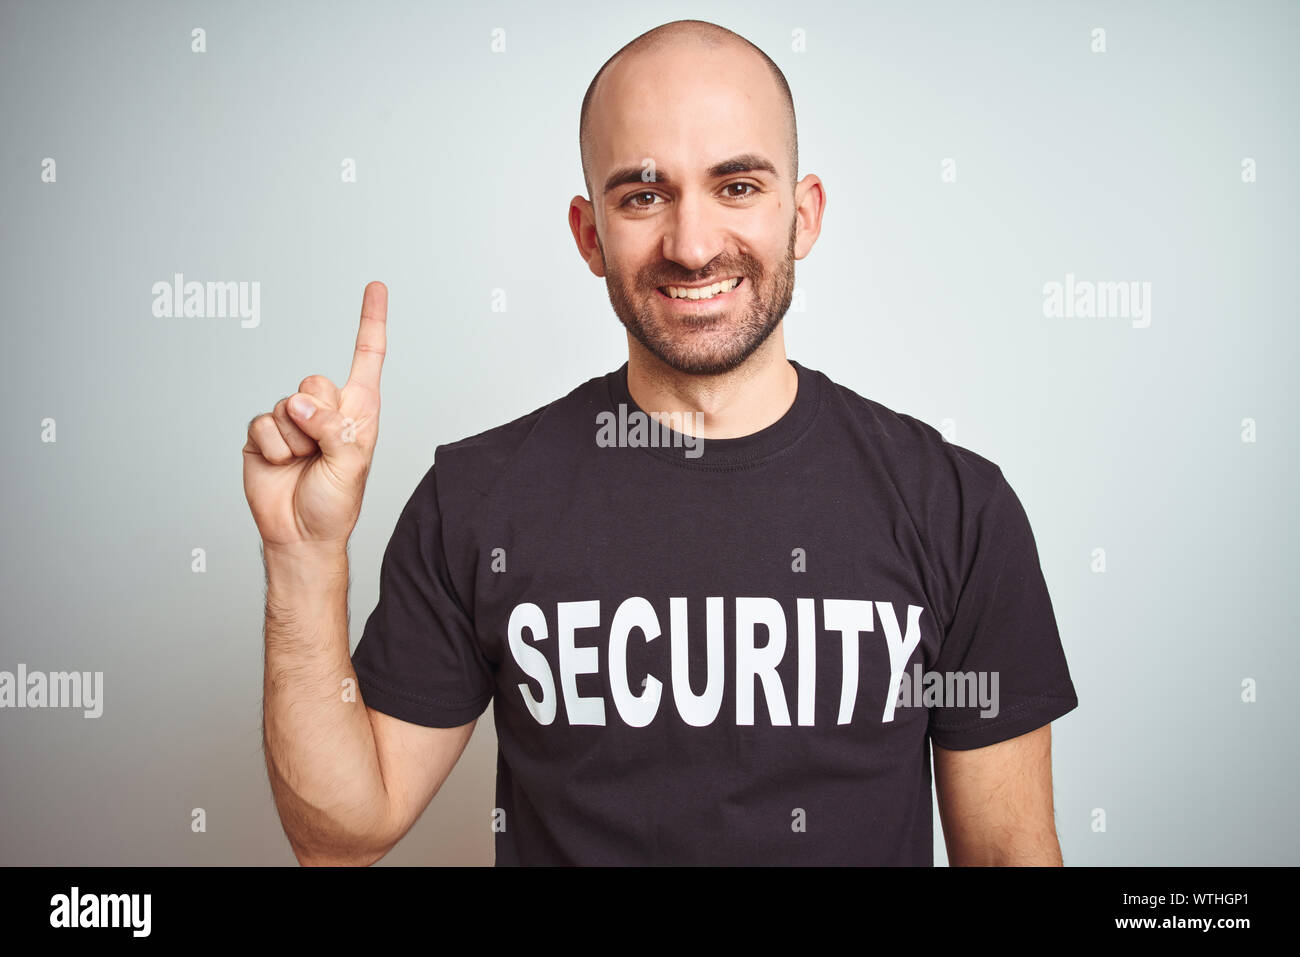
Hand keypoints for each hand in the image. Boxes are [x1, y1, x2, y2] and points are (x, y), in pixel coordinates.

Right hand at [243, 282, 386, 551]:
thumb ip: (333, 429)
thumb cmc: (335, 503)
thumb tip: (300, 404)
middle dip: (318, 418)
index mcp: (359, 410)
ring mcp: (293, 421)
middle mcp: (326, 409)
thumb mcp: (351, 464)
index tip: (376, 286)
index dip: (371, 321)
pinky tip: (282, 466)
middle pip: (314, 380)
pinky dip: (272, 449)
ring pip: (286, 404)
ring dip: (295, 440)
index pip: (367, 357)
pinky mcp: (264, 434)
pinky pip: (262, 424)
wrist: (301, 534)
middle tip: (322, 451)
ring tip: (304, 464)